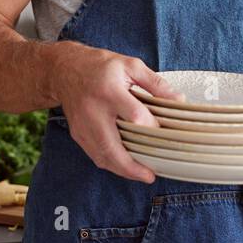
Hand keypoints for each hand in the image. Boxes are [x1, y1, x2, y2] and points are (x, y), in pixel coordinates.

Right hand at [55, 46, 184, 183]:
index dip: (151, 127)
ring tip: (141, 175)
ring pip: (102, 156)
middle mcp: (93, 111)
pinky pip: (94, 155)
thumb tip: (178, 100)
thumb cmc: (100, 66)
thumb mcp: (131, 66)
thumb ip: (156, 83)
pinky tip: (124, 166)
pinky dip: (110, 164)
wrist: (65, 70)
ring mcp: (83, 125)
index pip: (134, 116)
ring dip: (122, 170)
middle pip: (112, 147)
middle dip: (131, 167)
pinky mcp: (78, 134)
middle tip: (150, 176)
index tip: (164, 134)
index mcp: (109, 91)